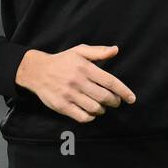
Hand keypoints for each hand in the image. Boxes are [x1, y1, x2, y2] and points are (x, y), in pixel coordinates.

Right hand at [15, 44, 136, 123]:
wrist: (36, 71)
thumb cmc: (61, 61)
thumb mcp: (79, 51)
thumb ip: (98, 52)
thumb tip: (116, 50)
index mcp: (85, 68)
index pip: (110, 82)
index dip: (123, 91)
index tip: (131, 98)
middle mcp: (78, 81)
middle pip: (104, 97)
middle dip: (114, 102)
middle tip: (115, 102)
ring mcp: (69, 95)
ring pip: (95, 108)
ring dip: (102, 110)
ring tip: (101, 107)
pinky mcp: (62, 106)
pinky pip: (82, 117)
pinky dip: (90, 117)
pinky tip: (90, 113)